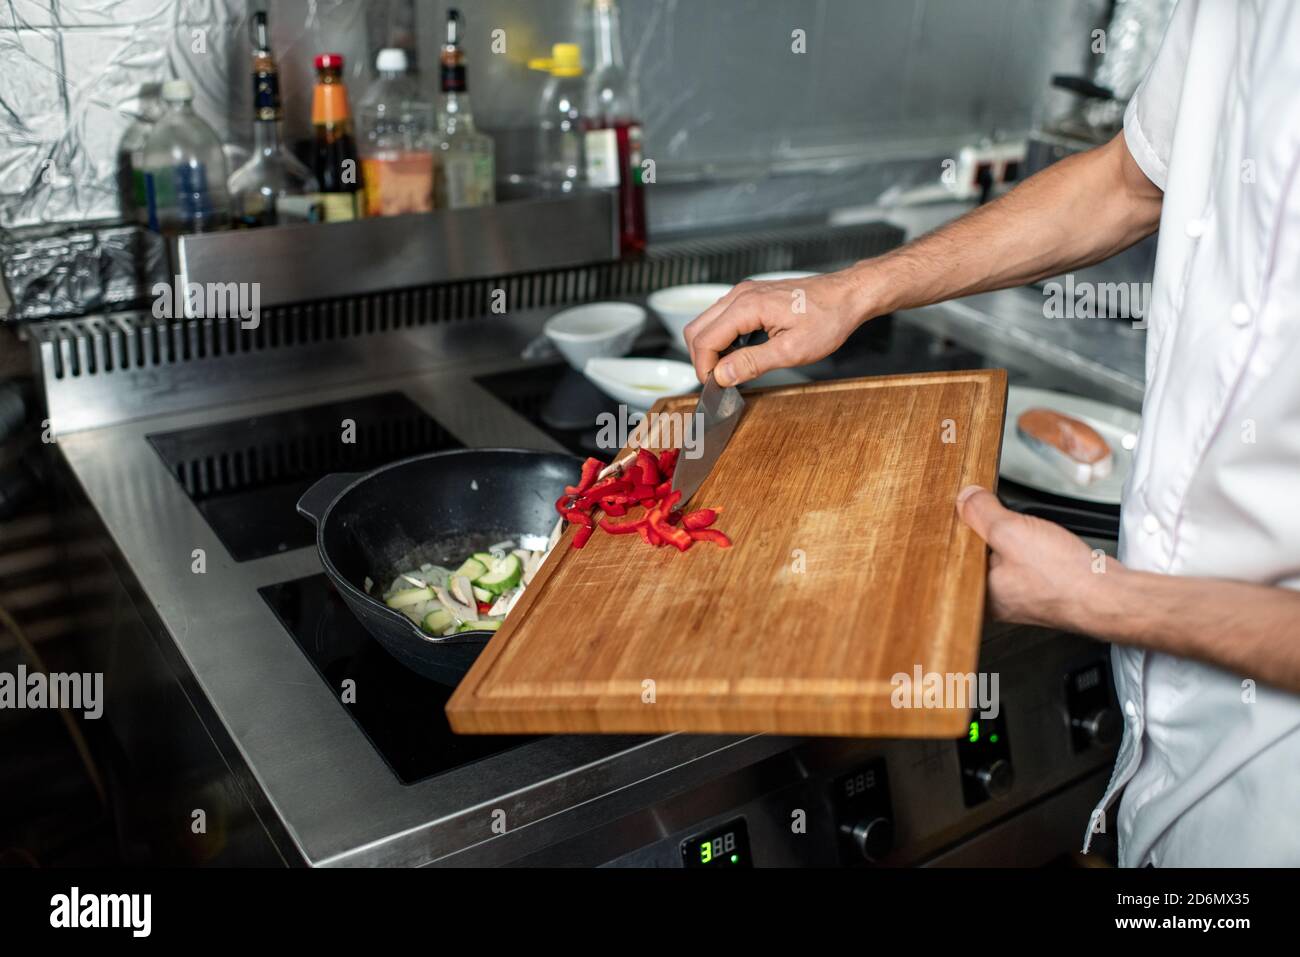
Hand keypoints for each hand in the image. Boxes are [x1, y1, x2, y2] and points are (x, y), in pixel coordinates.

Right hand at [682, 269, 871, 386]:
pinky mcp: (751, 297)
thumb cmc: (828, 318)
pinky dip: (721, 339)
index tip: (715, 387)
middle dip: (701, 359)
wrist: (847, 296)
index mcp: (747, 306)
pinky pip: (721, 318)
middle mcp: (740, 295)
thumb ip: (752, 363)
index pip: (705, 340)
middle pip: (696, 329)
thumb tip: (722, 375)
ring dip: (710, 349)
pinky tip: (738, 354)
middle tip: (719, 382)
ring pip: (706, 323)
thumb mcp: (792, 350)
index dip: (704, 368)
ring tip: (730, 370)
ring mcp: (744, 294)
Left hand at [955, 485, 1115, 630]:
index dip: (962, 526)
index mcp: (978, 594)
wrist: (1108, 594)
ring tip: (1031, 533)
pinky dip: (1031, 546)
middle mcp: (995, 600)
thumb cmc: (1064, 577)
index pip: (956, 553)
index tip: (970, 507)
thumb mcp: (1011, 532)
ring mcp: (1018, 595)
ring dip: (1013, 537)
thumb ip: (982, 512)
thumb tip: (966, 499)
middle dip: (988, 531)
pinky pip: (1025, 560)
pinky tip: (1043, 542)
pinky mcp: (1039, 587)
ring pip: (1003, 554)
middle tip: (1006, 520)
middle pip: (978, 552)